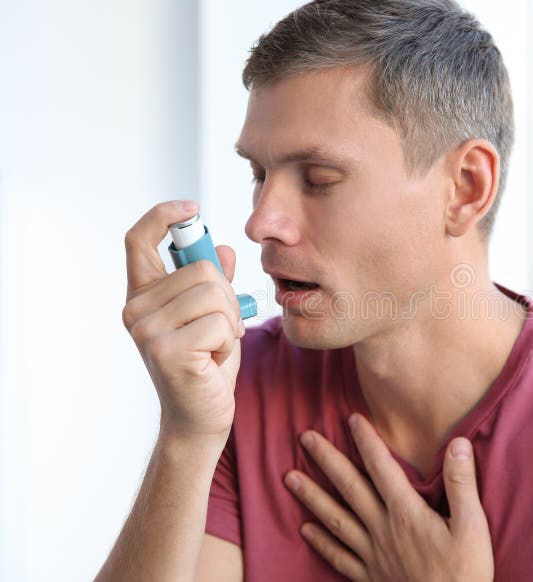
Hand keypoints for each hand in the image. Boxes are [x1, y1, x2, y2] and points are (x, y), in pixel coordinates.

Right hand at [121, 200, 243, 442]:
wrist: (201, 417)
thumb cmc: (207, 365)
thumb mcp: (215, 316)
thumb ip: (215, 284)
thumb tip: (223, 249)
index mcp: (144, 295)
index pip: (138, 240)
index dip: (163, 216)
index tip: (192, 209)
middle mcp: (136, 309)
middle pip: (201, 268)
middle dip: (228, 296)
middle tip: (223, 327)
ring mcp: (147, 330)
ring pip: (215, 293)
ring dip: (230, 320)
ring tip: (216, 345)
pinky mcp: (165, 350)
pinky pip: (220, 323)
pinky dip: (229, 341)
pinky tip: (213, 361)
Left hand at [283, 413, 493, 581]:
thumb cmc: (465, 573)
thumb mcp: (473, 526)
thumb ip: (461, 483)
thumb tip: (457, 442)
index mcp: (406, 513)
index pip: (381, 468)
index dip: (366, 441)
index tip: (351, 418)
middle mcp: (383, 529)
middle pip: (349, 488)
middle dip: (327, 460)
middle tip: (305, 437)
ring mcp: (373, 554)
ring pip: (336, 519)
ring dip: (312, 496)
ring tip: (290, 478)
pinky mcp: (370, 576)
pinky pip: (339, 557)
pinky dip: (321, 542)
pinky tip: (306, 529)